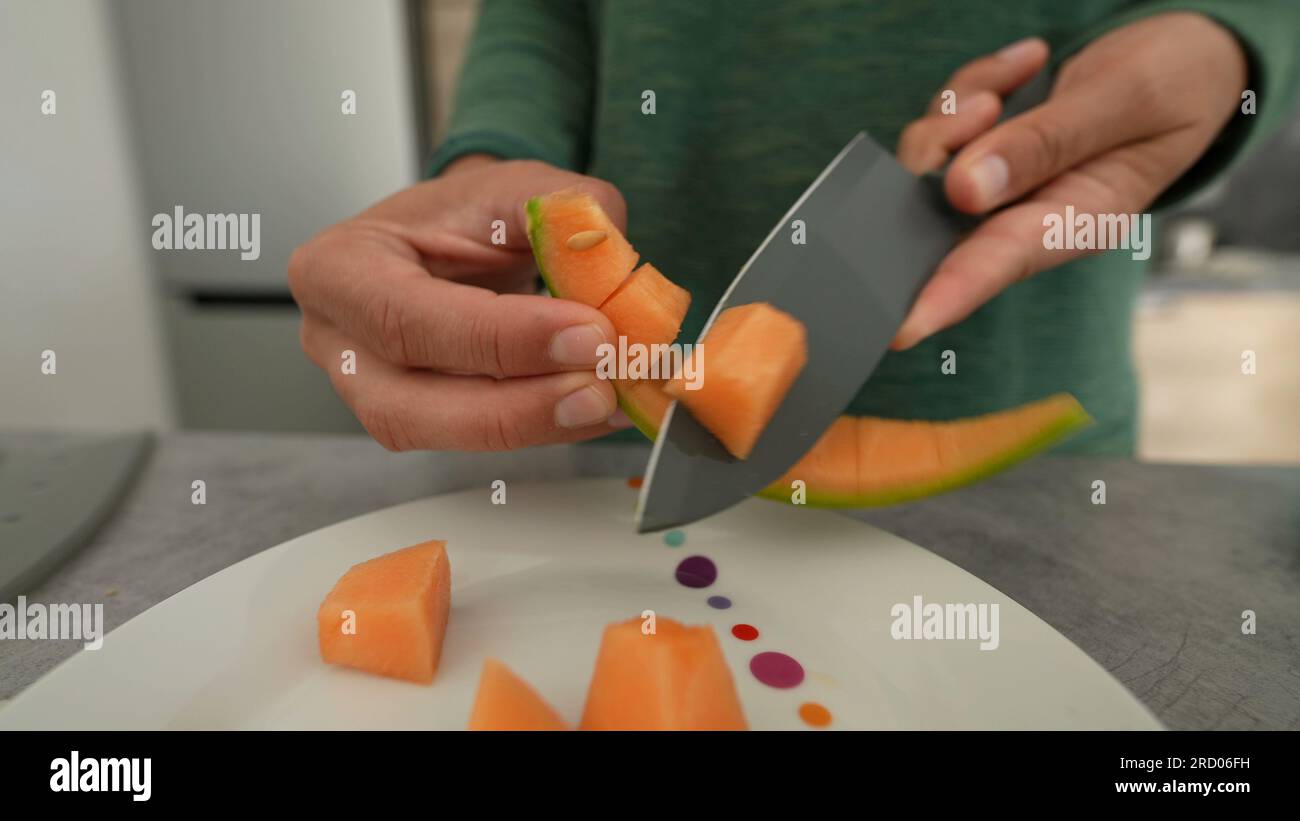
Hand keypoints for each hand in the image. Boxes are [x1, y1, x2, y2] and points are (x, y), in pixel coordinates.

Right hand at [289, 158, 631, 449]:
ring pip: (447, 435)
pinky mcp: (423, 422)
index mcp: (339, 270)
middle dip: (518, 405)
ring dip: (538, 425)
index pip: (410, 318)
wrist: (456, 242)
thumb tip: (604, 255)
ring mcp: (373, 393)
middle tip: (604, 386)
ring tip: (613, 400)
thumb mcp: (511, 186)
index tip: (589, 333)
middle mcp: (340, 344)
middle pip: (412, 405)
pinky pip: (480, 440)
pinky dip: (547, 426)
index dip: (503, 338)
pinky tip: (601, 409)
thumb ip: (559, 208)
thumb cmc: (463, 215)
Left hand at [892, 12, 1246, 348]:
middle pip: (938, 216)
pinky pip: (942, 124)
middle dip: (937, 156)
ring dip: (959, 111)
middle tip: (988, 106)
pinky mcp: (982, 153)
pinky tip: (1022, 67)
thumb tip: (964, 189)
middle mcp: (1028, 214)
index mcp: (1078, 221)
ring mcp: (1000, 187)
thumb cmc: (1175, 85)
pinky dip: (971, 86)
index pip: (999, 265)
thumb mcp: (1128, 101)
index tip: (902, 328)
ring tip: (1022, 73)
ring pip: (928, 163)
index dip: (946, 296)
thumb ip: (1048, 143)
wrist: (1187, 55)